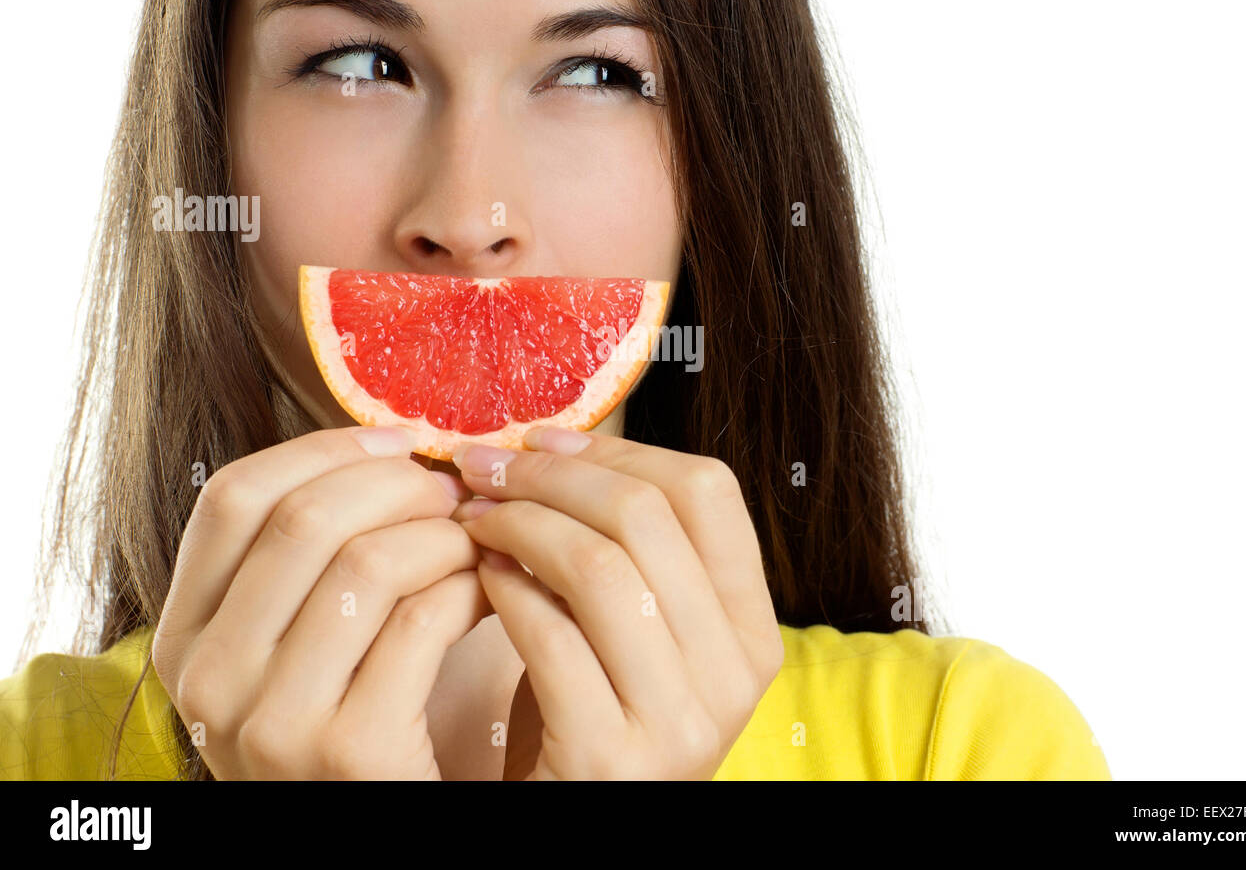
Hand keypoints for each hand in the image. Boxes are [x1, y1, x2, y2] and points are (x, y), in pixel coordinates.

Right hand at [152, 426, 490, 778]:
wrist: (386, 834)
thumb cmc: (365, 724)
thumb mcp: (306, 645)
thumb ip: (315, 561)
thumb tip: (390, 447)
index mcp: (187, 637)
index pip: (233, 497)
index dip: (324, 449)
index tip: (398, 439)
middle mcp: (210, 679)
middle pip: (304, 518)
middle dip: (398, 484)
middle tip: (454, 492)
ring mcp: (271, 722)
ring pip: (367, 562)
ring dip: (443, 535)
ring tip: (478, 544)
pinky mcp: (348, 752)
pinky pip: (421, 621)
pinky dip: (471, 587)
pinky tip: (491, 593)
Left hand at [450, 428, 784, 779]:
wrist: (571, 827)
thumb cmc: (589, 721)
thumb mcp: (634, 635)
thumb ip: (625, 557)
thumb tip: (552, 446)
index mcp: (750, 627)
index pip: (708, 492)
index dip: (619, 452)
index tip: (544, 441)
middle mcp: (735, 672)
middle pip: (648, 516)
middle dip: (550, 477)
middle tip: (483, 468)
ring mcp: (682, 719)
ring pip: (600, 566)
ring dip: (520, 524)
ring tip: (473, 518)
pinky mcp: (613, 758)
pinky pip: (552, 636)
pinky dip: (504, 590)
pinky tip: (478, 575)